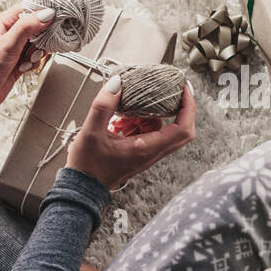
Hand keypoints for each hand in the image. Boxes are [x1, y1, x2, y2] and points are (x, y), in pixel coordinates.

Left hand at [0, 4, 54, 113]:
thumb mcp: (8, 43)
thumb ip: (27, 26)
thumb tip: (45, 14)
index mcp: (4, 23)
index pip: (27, 8)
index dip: (42, 11)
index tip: (54, 17)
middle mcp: (10, 33)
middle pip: (36, 27)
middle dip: (41, 37)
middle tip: (38, 45)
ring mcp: (15, 48)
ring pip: (37, 44)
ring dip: (37, 52)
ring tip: (27, 59)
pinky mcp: (19, 62)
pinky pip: (35, 58)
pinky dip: (33, 63)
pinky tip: (24, 67)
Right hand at [67, 74, 196, 189]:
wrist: (82, 187)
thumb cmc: (87, 165)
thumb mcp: (91, 132)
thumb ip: (103, 106)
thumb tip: (117, 83)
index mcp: (146, 148)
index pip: (182, 128)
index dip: (188, 107)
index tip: (184, 89)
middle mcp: (152, 153)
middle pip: (182, 131)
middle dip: (181, 109)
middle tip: (173, 91)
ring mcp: (147, 154)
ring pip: (164, 131)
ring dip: (154, 115)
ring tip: (132, 107)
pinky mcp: (140, 153)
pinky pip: (150, 134)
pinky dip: (142, 123)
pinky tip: (122, 119)